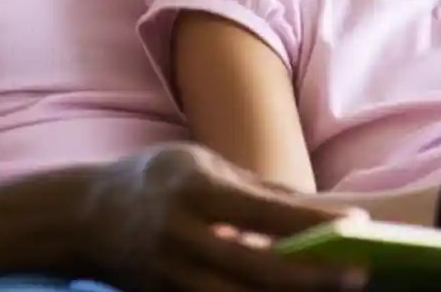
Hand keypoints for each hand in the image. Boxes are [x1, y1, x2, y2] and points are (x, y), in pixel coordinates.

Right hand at [77, 143, 367, 291]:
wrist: (81, 215)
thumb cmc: (155, 178)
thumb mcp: (202, 163)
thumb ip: (257, 188)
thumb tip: (315, 209)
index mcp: (197, 191)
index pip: (267, 212)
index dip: (315, 223)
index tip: (358, 226)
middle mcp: (182, 235)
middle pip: (259, 269)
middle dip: (313, 277)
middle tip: (359, 276)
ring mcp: (170, 274)